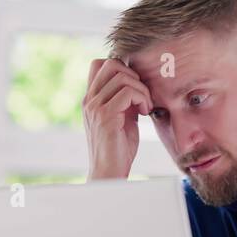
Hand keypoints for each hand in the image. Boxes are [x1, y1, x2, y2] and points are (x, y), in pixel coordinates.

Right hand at [83, 57, 151, 179]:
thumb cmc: (119, 149)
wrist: (109, 174)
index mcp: (92, 98)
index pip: (100, 63)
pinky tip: (145, 113)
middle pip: (111, 63)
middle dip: (134, 75)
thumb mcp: (124, 118)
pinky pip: (127, 92)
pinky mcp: (105, 116)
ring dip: (142, 89)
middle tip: (143, 96)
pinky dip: (142, 98)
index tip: (135, 88)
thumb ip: (126, 100)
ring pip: (122, 76)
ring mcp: (95, 107)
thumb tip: (140, 84)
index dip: (122, 68)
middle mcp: (90, 99)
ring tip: (146, 106)